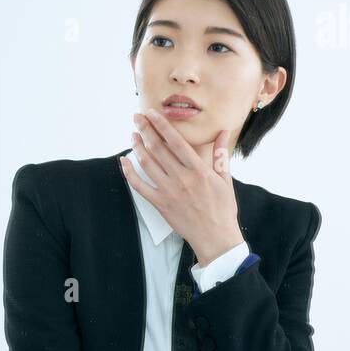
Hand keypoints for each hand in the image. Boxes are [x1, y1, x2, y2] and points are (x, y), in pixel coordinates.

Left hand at [119, 109, 242, 266]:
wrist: (215, 237)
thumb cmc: (222, 208)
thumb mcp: (226, 179)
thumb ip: (221, 154)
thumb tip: (224, 132)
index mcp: (199, 170)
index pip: (176, 141)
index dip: (161, 125)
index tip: (152, 113)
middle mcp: (182, 179)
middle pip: (158, 148)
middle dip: (145, 130)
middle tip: (136, 117)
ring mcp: (169, 192)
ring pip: (147, 164)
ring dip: (137, 147)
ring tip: (132, 134)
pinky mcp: (160, 204)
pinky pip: (140, 186)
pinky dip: (129, 173)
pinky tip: (124, 162)